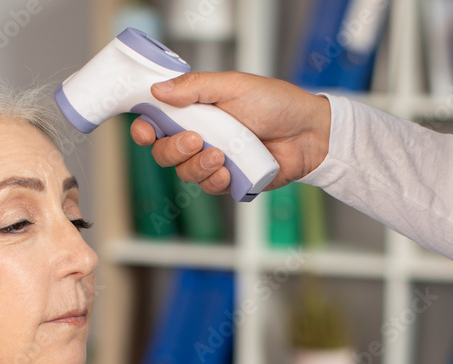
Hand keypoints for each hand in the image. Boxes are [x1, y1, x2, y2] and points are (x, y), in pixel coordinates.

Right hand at [129, 71, 330, 195]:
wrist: (308, 132)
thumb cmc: (275, 103)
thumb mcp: (234, 85)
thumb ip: (195, 87)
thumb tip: (158, 89)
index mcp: (195, 111)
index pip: (156, 123)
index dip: (144, 129)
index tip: (145, 130)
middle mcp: (199, 137)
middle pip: (163, 153)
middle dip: (173, 150)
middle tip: (196, 140)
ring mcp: (212, 160)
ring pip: (184, 173)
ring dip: (197, 166)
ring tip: (221, 155)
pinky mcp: (228, 181)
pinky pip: (208, 188)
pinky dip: (214, 180)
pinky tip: (228, 171)